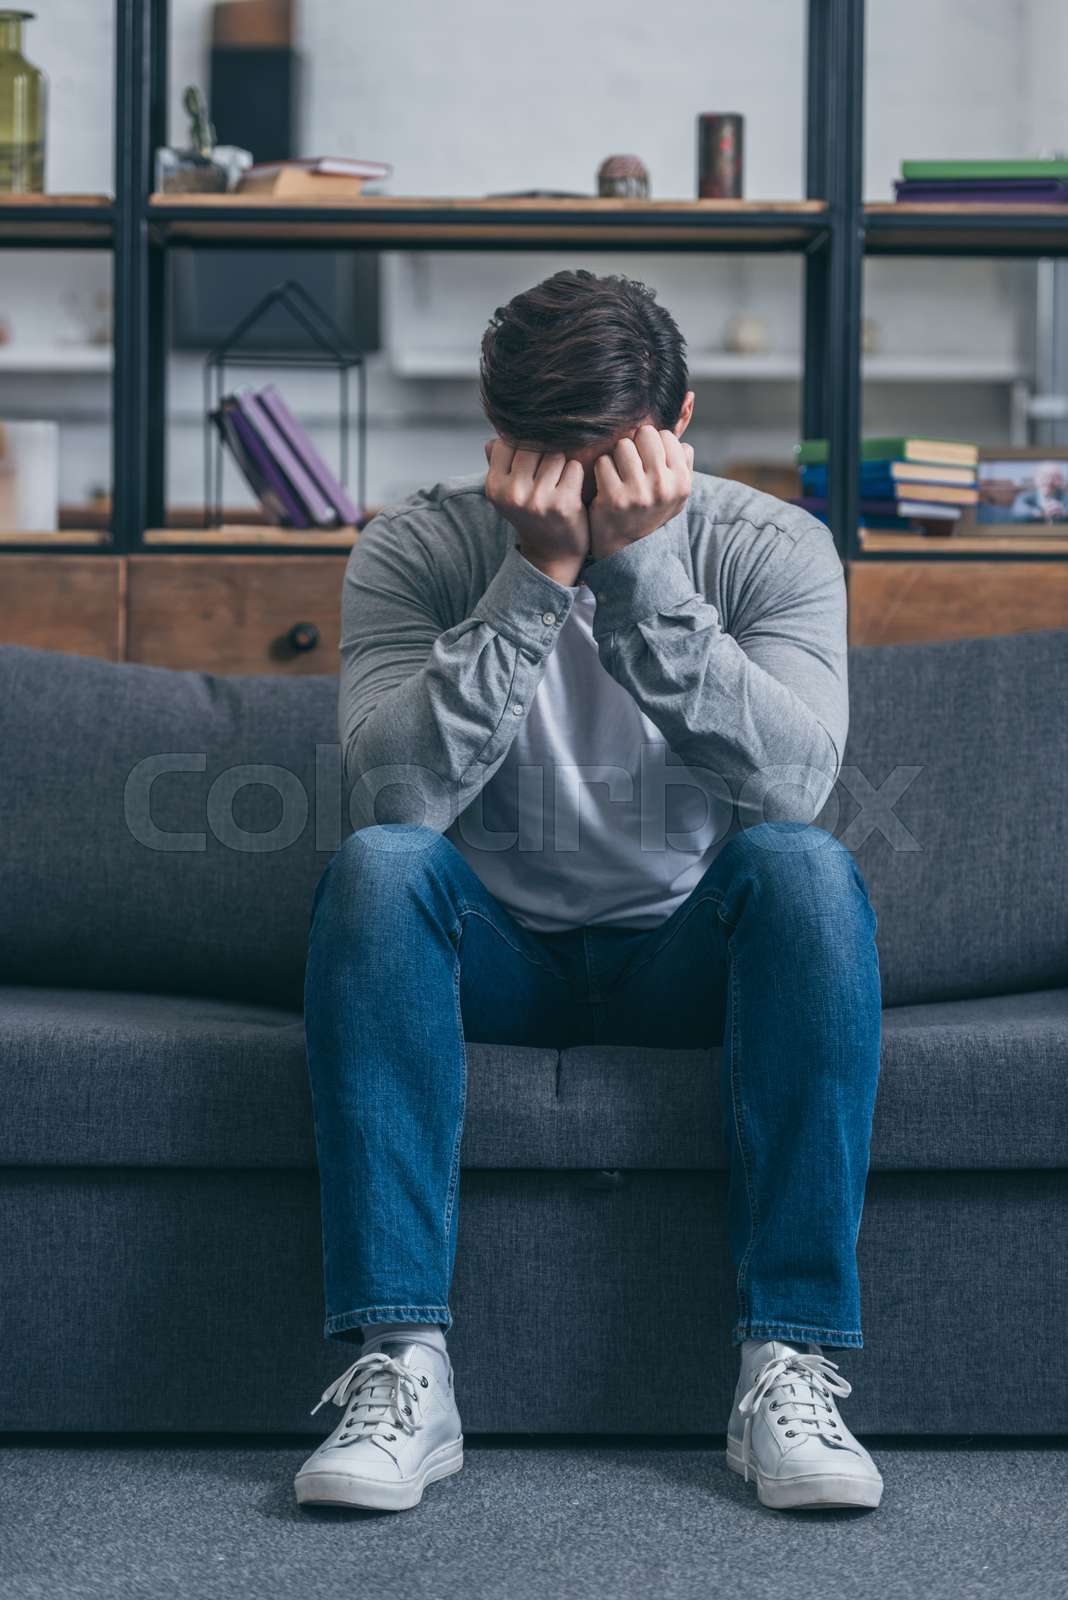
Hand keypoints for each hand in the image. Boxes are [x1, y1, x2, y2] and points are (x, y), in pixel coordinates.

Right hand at [484, 439, 588, 586]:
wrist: (551, 554)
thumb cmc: (531, 516)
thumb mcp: (507, 493)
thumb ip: (498, 465)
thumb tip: (491, 440)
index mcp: (494, 486)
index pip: (507, 442)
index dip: (522, 445)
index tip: (530, 460)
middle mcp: (513, 493)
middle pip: (533, 445)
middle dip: (544, 453)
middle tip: (546, 473)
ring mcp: (538, 499)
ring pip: (556, 454)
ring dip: (562, 463)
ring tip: (558, 481)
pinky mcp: (563, 503)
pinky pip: (574, 467)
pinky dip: (576, 474)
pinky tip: (571, 489)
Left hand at [589, 425, 694, 561]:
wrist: (626, 547)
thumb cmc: (651, 511)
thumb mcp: (676, 494)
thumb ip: (683, 465)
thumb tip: (678, 439)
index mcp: (682, 483)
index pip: (666, 436)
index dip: (654, 443)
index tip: (648, 460)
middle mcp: (663, 487)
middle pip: (645, 434)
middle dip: (635, 444)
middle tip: (631, 464)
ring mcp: (638, 493)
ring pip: (623, 445)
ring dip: (617, 456)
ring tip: (619, 474)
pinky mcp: (613, 498)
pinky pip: (603, 462)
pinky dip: (602, 470)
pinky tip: (606, 484)